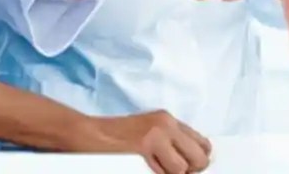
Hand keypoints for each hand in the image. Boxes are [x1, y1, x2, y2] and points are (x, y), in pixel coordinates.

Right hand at [92, 111, 211, 173]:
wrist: (85, 134)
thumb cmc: (111, 137)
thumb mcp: (146, 131)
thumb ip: (170, 141)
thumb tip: (193, 163)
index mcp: (167, 119)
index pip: (203, 144)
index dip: (196, 161)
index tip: (186, 168)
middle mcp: (165, 124)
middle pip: (199, 159)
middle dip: (188, 171)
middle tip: (168, 170)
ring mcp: (155, 136)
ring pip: (183, 169)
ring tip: (151, 168)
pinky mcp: (143, 147)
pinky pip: (166, 173)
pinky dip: (157, 173)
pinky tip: (142, 168)